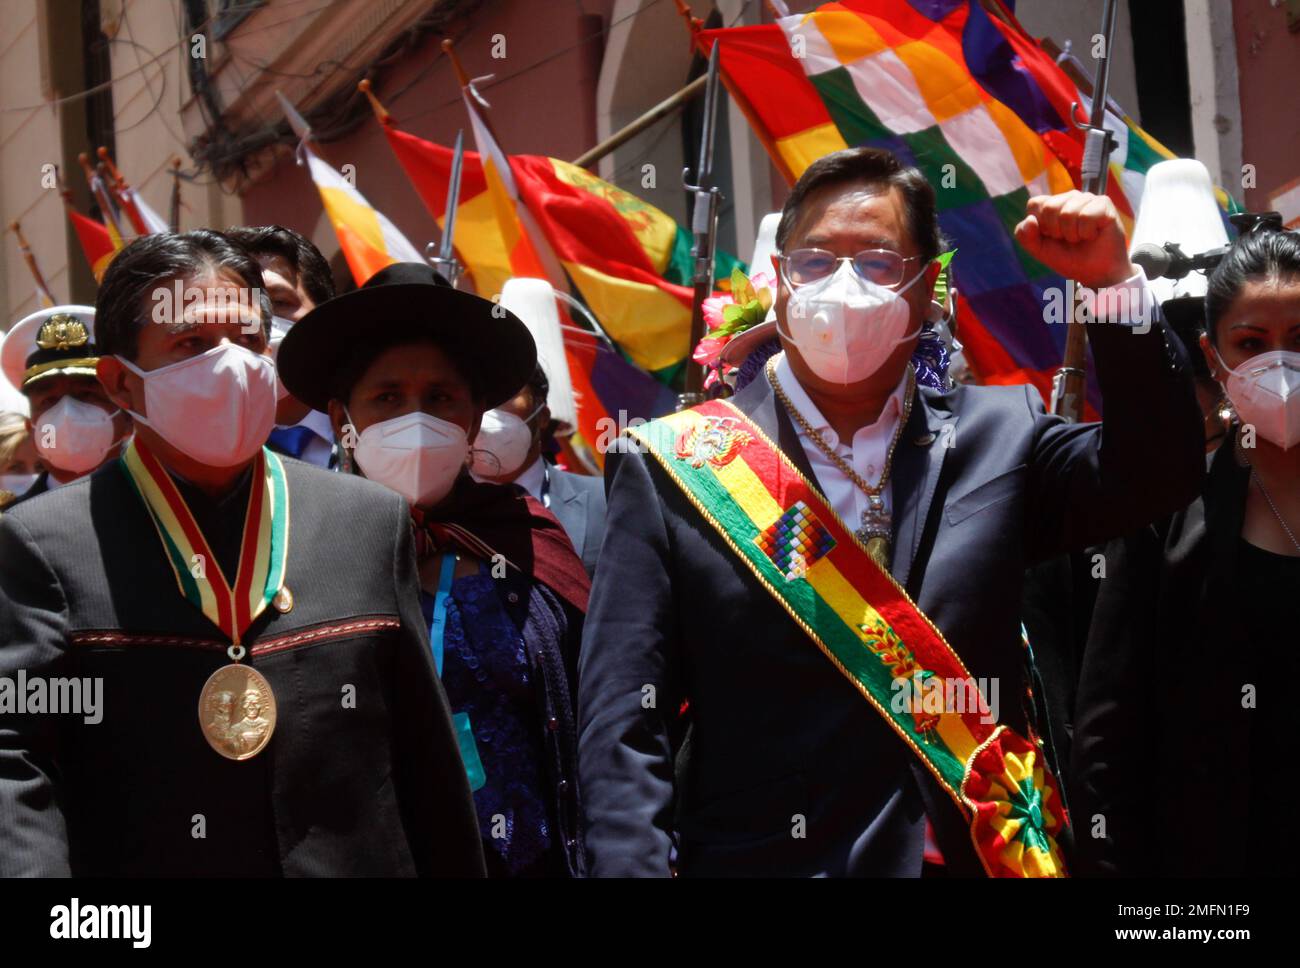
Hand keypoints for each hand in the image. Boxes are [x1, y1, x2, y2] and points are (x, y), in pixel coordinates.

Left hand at [1014, 191, 1136, 288]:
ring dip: (1072, 234)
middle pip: (1049, 207)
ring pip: (1067, 213)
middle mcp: (1070, 197)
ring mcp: (1087, 198)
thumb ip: (1025, 236)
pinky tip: (1093, 235)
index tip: (1051, 236)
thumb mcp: (1039, 250)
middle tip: (1068, 239)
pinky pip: (1086, 216)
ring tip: (1081, 237)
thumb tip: (1030, 219)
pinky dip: (1087, 232)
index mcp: (1052, 204)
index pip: (1035, 204)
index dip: (1040, 225)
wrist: (1096, 273)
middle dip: (1056, 231)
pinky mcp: (1104, 203)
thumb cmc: (1068, 258)